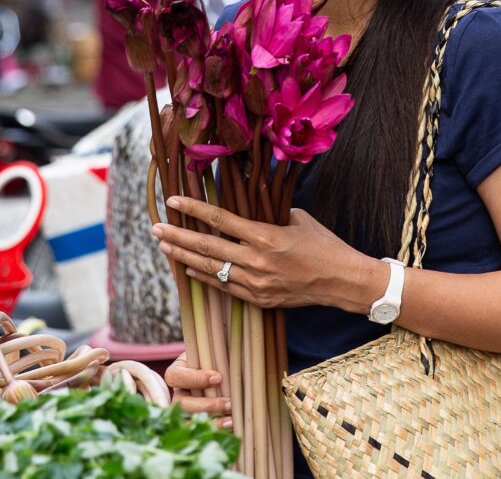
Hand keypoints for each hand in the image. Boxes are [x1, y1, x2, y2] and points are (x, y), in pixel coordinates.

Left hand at [153, 196, 381, 312]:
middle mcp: (257, 262)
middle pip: (207, 247)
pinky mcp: (260, 300)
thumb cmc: (324, 244)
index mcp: (266, 237)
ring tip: (166, 247)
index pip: (221, 220)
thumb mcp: (298, 218)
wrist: (343, 282)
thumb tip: (249, 202)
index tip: (173, 201)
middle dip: (178, 237)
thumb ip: (269, 212)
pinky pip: (225, 288)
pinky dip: (205, 277)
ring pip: (211, 270)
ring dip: (185, 258)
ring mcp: (257, 284)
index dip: (194, 209)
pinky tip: (190, 269)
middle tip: (156, 228)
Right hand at [164, 352, 231, 425]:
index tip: (218, 377)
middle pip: (180, 404)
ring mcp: (185, 410)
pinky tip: (232, 428)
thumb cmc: (216, 355)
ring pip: (187, 421)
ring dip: (210, 423)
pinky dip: (216, 431)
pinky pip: (200, 431)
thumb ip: (216, 346)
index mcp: (177, 372)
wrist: (222, 367)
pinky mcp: (195, 422)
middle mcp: (177, 393)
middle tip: (229, 403)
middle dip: (206, 405)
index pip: (176, 376)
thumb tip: (230, 338)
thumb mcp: (213, 348)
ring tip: (231, 421)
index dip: (195, 378)